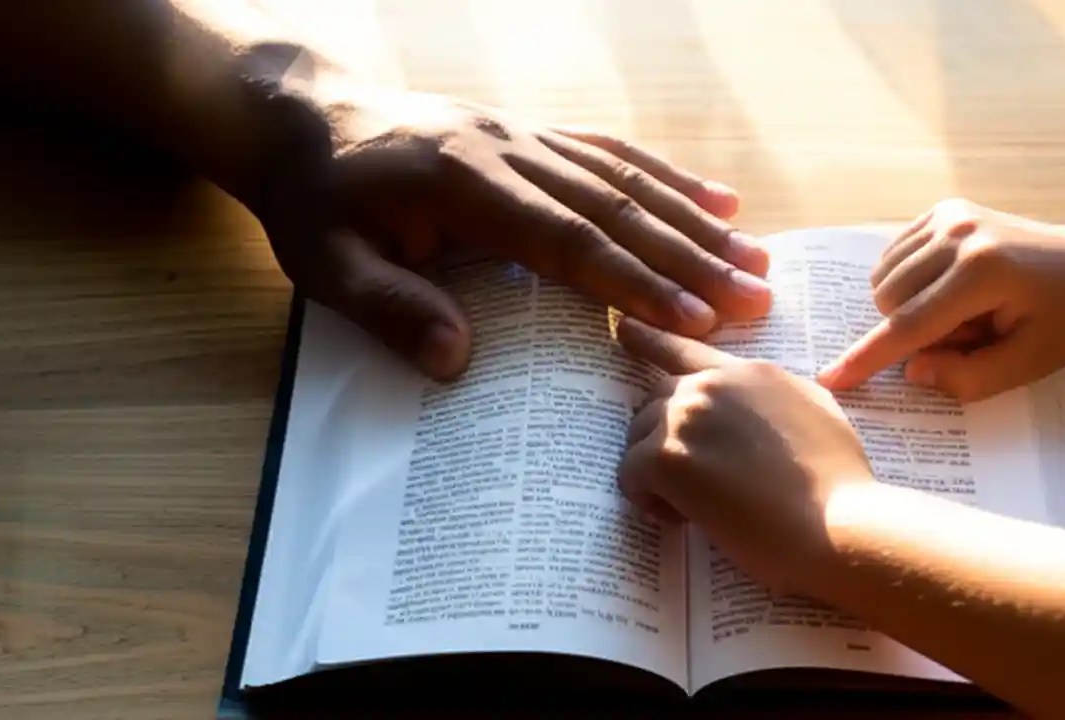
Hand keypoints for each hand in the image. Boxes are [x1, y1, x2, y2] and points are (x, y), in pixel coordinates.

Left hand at [257, 92, 771, 379]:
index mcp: (464, 184)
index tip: (693, 319)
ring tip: (757, 256)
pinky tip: (717, 197)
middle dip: (690, 257)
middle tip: (756, 298)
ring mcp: (527, 134)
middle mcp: (510, 149)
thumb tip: (457, 363)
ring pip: (626, 177)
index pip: (566, 240)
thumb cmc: (318, 202)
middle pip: (615, 207)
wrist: (307, 118)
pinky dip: (668, 176)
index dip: (633, 282)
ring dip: (695, 219)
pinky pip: (611, 150)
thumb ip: (391, 308)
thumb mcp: (327, 264)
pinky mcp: (534, 132)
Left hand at [616, 317, 872, 595]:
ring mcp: (687, 417)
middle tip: (686, 477)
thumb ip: (777, 398)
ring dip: (655, 470)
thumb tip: (759, 406)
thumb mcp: (818, 414)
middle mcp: (713, 384)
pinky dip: (648, 500)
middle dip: (660, 436)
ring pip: (637, 435)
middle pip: (655, 397)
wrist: (840, 524)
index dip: (651, 339)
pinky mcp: (666, 458)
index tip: (625, 330)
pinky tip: (685, 518)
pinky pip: (629, 473)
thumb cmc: (840, 483)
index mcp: (750, 372)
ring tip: (692, 504)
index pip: (687, 347)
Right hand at [817, 198, 1064, 400]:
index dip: (867, 359)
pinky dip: (907, 280)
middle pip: (888, 300)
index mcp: (982, 274)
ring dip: (907, 305)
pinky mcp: (944, 209)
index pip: (909, 326)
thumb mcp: (1027, 364)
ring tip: (961, 309)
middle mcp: (959, 235)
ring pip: (884, 277)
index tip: (830, 380)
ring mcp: (950, 215)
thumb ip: (966, 377)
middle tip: (965, 334)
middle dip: (909, 328)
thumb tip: (911, 369)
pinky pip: (893, 256)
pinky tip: (946, 286)